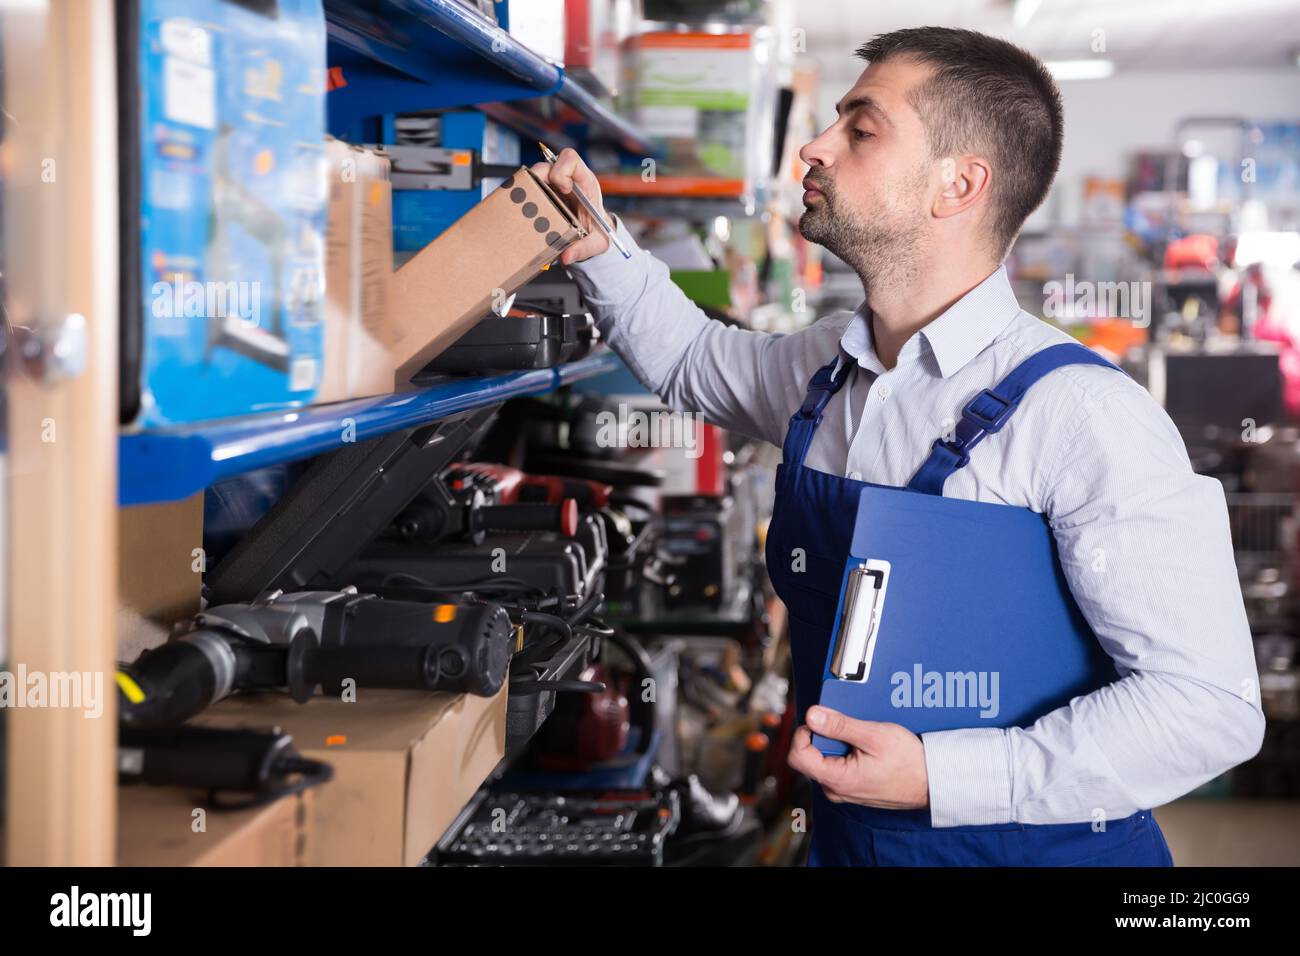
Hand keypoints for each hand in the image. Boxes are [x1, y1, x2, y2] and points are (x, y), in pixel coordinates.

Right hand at [530, 148, 612, 265]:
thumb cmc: (597, 233)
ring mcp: (553, 185)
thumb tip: (566, 257)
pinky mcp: (542, 193)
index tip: (564, 189)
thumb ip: (584, 249)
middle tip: (543, 198)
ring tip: (530, 205)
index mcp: (584, 182)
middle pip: (548, 162)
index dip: (563, 170)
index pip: (571, 159)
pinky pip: (529, 185)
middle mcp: (567, 178)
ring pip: (535, 173)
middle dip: (542, 176)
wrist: (591, 235)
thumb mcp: (597, 243)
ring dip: (529, 186)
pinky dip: (524, 195)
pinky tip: (524, 210)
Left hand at [787, 706, 929, 809]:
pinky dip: (846, 752)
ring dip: (836, 743)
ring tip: (860, 737)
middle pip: (810, 756)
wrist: (932, 782)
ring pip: (824, 760)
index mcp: (837, 779)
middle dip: (823, 736)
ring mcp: (844, 790)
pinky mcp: (852, 787)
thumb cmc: (909, 763)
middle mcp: (835, 789)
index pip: (797, 755)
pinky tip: (864, 746)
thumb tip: (812, 715)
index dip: (804, 733)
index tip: (819, 720)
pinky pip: (838, 766)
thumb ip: (840, 726)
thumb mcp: (874, 736)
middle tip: (846, 726)